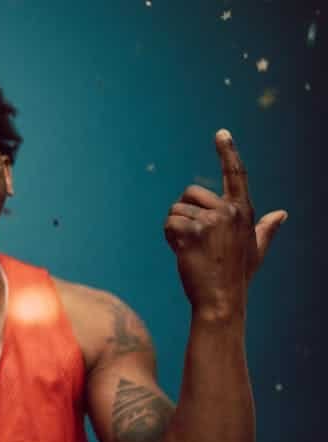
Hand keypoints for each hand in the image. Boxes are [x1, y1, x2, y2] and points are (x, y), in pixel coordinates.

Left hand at [164, 130, 285, 319]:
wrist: (221, 299)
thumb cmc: (238, 275)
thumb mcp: (256, 249)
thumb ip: (266, 228)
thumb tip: (282, 213)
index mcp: (243, 211)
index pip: (236, 174)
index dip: (228, 152)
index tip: (221, 133)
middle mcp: (228, 211)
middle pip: (190, 192)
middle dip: (186, 212)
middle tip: (197, 240)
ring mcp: (209, 221)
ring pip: (176, 210)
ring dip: (176, 228)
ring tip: (192, 249)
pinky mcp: (190, 232)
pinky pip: (168, 224)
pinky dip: (169, 237)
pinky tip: (181, 252)